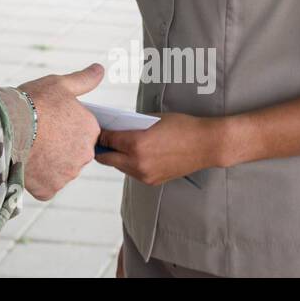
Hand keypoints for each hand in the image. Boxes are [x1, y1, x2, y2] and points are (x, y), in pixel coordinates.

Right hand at [18, 64, 103, 200]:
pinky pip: (44, 184)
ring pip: (58, 169)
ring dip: (47, 162)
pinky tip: (25, 162)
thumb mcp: (59, 84)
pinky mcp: (49, 189)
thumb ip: (84, 80)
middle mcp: (84, 154)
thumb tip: (99, 69)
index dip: (63, 124)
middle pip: (73, 152)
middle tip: (37, 134)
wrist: (8, 127)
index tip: (48, 119)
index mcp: (90, 129)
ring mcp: (67, 174)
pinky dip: (36, 177)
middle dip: (58, 145)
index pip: (82, 129)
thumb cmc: (34, 103)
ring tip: (28, 147)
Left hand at [95, 112, 223, 185]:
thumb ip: (130, 125)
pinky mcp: (152, 181)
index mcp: (135, 144)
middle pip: (106, 158)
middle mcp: (137, 163)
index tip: (93, 127)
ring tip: (113, 145)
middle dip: (100, 148)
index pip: (105, 140)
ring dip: (114, 156)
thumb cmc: (181, 126)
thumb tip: (112, 126)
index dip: (98, 133)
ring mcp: (144, 175)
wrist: (207, 144)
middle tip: (97, 138)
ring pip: (118, 166)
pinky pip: (132, 172)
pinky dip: (128, 163)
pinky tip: (131, 153)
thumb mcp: (151, 119)